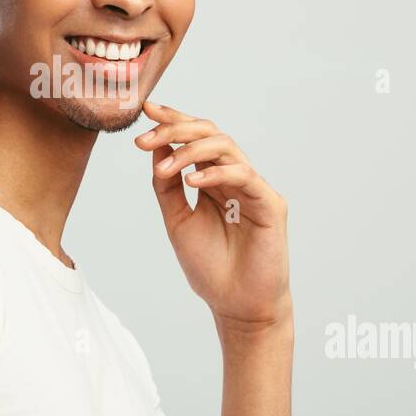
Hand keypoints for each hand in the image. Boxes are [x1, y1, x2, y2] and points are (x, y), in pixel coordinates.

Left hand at [134, 100, 290, 328]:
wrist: (236, 305)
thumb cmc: (210, 266)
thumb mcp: (177, 220)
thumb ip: (167, 185)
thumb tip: (154, 147)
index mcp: (212, 179)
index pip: (194, 138)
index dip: (172, 120)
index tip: (145, 110)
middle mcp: (234, 177)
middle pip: (210, 134)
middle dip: (176, 128)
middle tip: (146, 137)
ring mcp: (253, 188)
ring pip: (226, 147)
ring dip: (190, 149)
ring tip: (163, 167)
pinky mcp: (270, 203)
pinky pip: (243, 175)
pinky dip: (215, 172)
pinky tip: (191, 180)